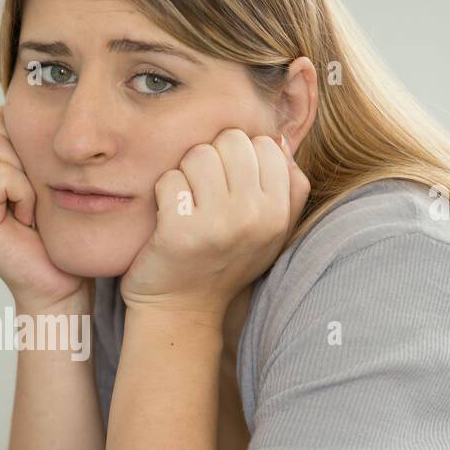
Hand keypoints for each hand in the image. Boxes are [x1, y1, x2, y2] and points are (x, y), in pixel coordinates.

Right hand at [0, 105, 92, 312]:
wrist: (64, 282)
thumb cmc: (64, 232)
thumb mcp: (50, 175)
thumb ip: (34, 142)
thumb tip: (37, 101)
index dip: (25, 137)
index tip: (38, 179)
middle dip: (23, 152)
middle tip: (34, 194)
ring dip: (25, 174)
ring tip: (30, 207)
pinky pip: (1, 175)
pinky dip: (23, 192)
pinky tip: (26, 218)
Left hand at [119, 129, 309, 322]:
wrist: (181, 310)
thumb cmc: (224, 263)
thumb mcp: (269, 233)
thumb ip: (287, 188)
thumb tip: (277, 140)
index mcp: (278, 214)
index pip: (265, 144)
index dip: (241, 156)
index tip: (229, 184)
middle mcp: (254, 217)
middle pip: (231, 141)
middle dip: (212, 158)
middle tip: (204, 192)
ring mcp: (217, 224)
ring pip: (198, 155)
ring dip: (185, 174)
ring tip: (187, 203)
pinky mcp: (180, 231)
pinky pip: (169, 179)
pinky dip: (163, 194)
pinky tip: (169, 217)